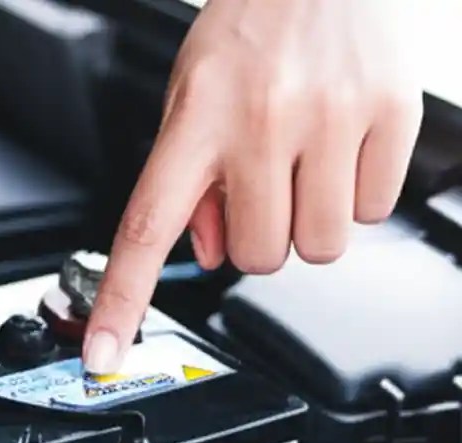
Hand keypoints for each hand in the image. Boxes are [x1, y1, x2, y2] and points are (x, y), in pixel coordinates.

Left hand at [84, 0, 421, 373]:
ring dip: (309, 225)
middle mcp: (261, 121)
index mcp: (196, 120)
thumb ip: (190, 182)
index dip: (122, 301)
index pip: (147, 228)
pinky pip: (373, 211)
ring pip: (319, 247)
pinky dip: (357, 195)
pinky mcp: (391, 111)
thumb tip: (209, 255)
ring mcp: (331, 117)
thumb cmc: (251, 30)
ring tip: (303, 165)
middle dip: (260, 238)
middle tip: (263, 188)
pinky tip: (342, 149)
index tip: (104, 357)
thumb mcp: (191, 95)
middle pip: (258, 258)